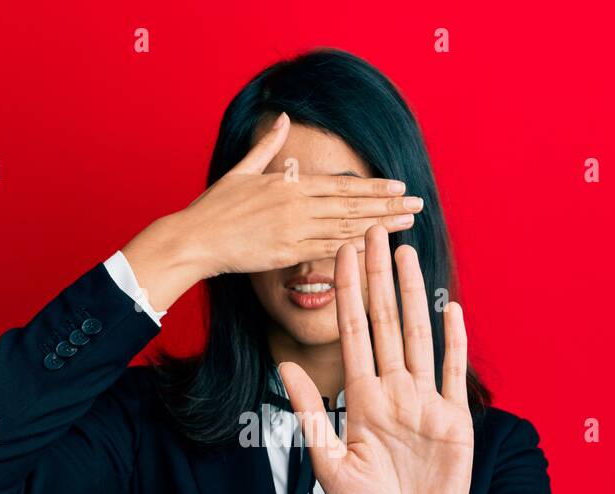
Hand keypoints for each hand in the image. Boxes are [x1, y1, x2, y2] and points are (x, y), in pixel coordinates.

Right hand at [121, 113, 424, 310]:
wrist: (195, 238)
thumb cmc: (216, 208)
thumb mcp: (243, 169)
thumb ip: (268, 146)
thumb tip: (284, 118)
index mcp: (289, 184)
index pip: (341, 184)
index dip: (373, 187)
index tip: (399, 187)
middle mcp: (297, 204)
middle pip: (352, 204)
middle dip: (388, 205)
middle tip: (418, 205)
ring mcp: (294, 229)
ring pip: (346, 227)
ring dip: (380, 226)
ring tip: (408, 224)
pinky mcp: (287, 252)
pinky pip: (327, 250)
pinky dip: (354, 248)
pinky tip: (377, 247)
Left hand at [279, 226, 480, 493]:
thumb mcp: (327, 460)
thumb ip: (309, 411)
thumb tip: (283, 365)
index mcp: (363, 398)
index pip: (352, 334)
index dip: (346, 292)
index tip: (340, 253)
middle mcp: (394, 391)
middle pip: (383, 321)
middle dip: (375, 275)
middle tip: (370, 229)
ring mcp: (425, 401)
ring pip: (416, 335)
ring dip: (410, 293)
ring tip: (404, 251)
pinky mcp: (453, 419)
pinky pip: (451, 372)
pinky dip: (452, 340)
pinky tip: (448, 306)